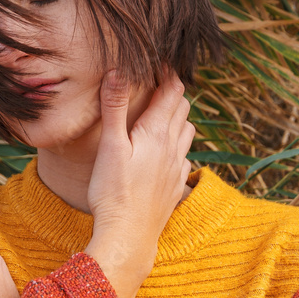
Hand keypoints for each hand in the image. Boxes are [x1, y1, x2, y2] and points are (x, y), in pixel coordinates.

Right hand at [85, 69, 194, 297]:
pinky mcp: (174, 186)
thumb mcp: (110, 145)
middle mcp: (173, 147)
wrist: (128, 236)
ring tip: (162, 113)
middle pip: (183, 108)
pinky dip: (178, 145)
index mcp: (157, 133)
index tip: (159, 61)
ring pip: (188, 131)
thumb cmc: (113, 191)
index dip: (168, 73)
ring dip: (178, 118)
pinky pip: (184, 157)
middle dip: (173, 92)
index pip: (172, 92)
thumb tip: (118, 71)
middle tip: (157, 82)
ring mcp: (177, 168)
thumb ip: (115, 107)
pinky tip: (165, 152)